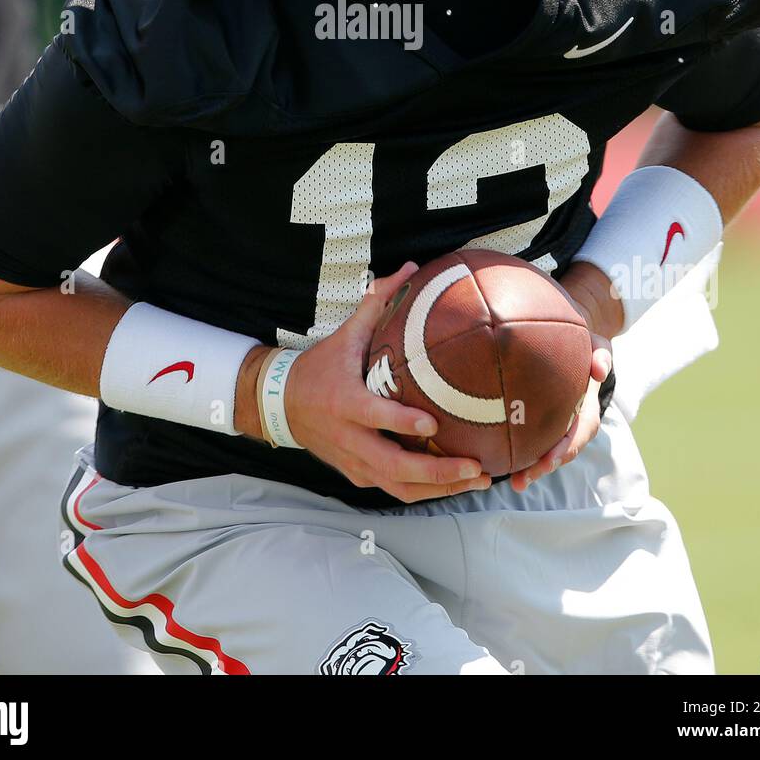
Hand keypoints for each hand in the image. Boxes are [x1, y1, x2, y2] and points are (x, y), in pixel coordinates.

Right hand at [283, 263, 492, 503]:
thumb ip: (377, 304)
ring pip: (400, 487)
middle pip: (394, 467)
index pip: (374, 417)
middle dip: (437, 472)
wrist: (281, 406)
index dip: (402, 422)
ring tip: (478, 480)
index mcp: (345, 402)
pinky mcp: (359, 475)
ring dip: (440, 489)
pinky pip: (395, 490)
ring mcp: (354, 462)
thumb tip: (411, 268)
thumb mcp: (344, 335)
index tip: (433, 424)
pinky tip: (457, 484)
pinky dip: (427, 491)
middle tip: (475, 467)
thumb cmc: (319, 367)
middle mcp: (350, 438)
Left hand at [509, 267, 613, 492]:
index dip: (567, 448)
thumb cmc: (578, 338)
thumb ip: (600, 351)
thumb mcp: (594, 340)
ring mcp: (554, 423)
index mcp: (587, 406)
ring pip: (545, 451)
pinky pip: (528, 440)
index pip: (580, 432)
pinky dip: (517, 453)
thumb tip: (601, 369)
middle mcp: (572, 420)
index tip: (551, 459)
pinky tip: (493, 461)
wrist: (564, 334)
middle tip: (524, 479)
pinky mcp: (536, 421)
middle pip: (561, 450)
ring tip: (513, 483)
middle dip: (544, 466)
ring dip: (531, 469)